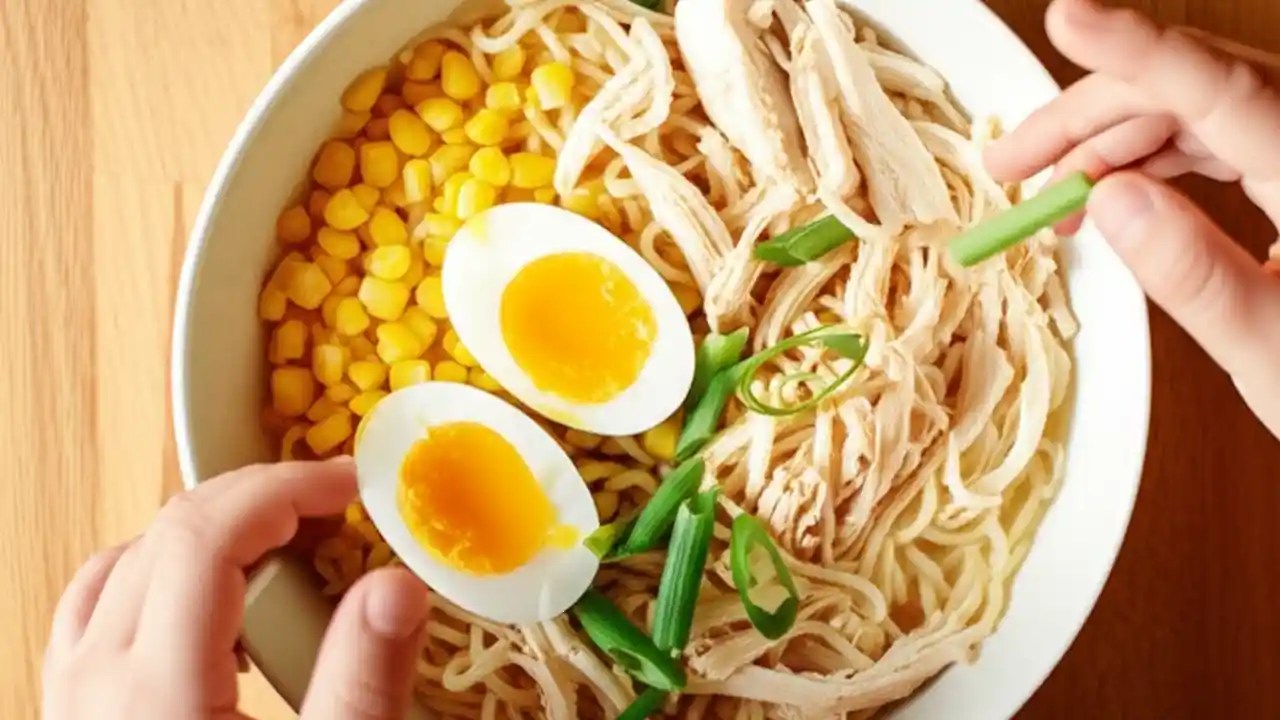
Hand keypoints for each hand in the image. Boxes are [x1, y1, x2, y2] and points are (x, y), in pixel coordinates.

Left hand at [43, 459, 429, 719]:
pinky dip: (157, 579)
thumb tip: (397, 583)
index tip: (350, 488)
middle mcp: (93, 680)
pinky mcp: (72, 719)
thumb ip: (360, 683)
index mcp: (154, 687)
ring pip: (122, 567)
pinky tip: (210, 609)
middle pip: (164, 536)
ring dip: (204, 536)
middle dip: (255, 501)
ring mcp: (69, 700)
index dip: (282, 489)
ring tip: (279, 550)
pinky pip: (95, 614)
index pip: (205, 536)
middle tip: (331, 510)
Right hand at [985, 0, 1279, 438]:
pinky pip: (1210, 135)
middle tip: (1010, 162)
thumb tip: (1111, 197)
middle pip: (1191, 89)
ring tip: (1049, 196)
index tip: (1069, 18)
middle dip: (1088, 116)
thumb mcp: (1268, 350)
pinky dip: (1146, 160)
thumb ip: (1193, 274)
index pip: (1219, 90)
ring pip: (1192, 108)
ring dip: (1109, 141)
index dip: (1137, 49)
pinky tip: (1106, 195)